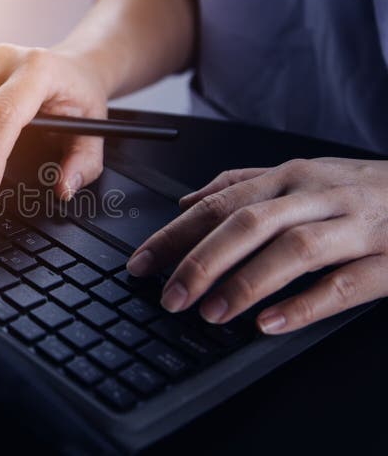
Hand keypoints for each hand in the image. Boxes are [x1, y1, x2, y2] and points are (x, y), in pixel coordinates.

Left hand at [126, 158, 387, 333]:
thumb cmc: (359, 189)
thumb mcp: (300, 176)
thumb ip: (243, 185)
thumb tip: (186, 201)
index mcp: (288, 178)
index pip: (217, 204)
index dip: (174, 235)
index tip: (141, 265)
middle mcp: (316, 196)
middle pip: (248, 224)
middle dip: (201, 261)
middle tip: (170, 296)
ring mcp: (354, 227)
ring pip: (293, 250)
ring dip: (246, 282)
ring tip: (210, 312)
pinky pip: (344, 285)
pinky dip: (305, 305)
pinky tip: (270, 323)